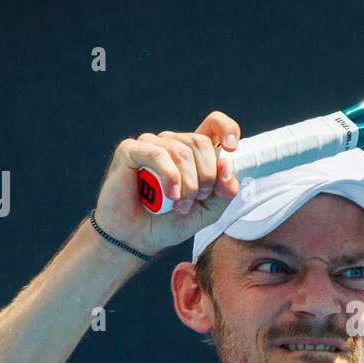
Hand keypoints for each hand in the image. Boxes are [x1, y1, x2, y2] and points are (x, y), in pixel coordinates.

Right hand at [93, 110, 241, 256]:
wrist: (138, 238)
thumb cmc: (169, 222)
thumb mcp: (208, 211)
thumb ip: (224, 191)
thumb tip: (225, 164)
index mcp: (193, 152)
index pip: (214, 124)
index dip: (227, 129)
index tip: (233, 148)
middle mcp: (172, 143)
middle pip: (201, 143)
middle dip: (206, 176)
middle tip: (197, 199)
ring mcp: (151, 144)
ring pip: (182, 151)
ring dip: (188, 184)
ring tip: (180, 205)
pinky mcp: (130, 150)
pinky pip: (158, 154)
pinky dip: (169, 176)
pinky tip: (170, 194)